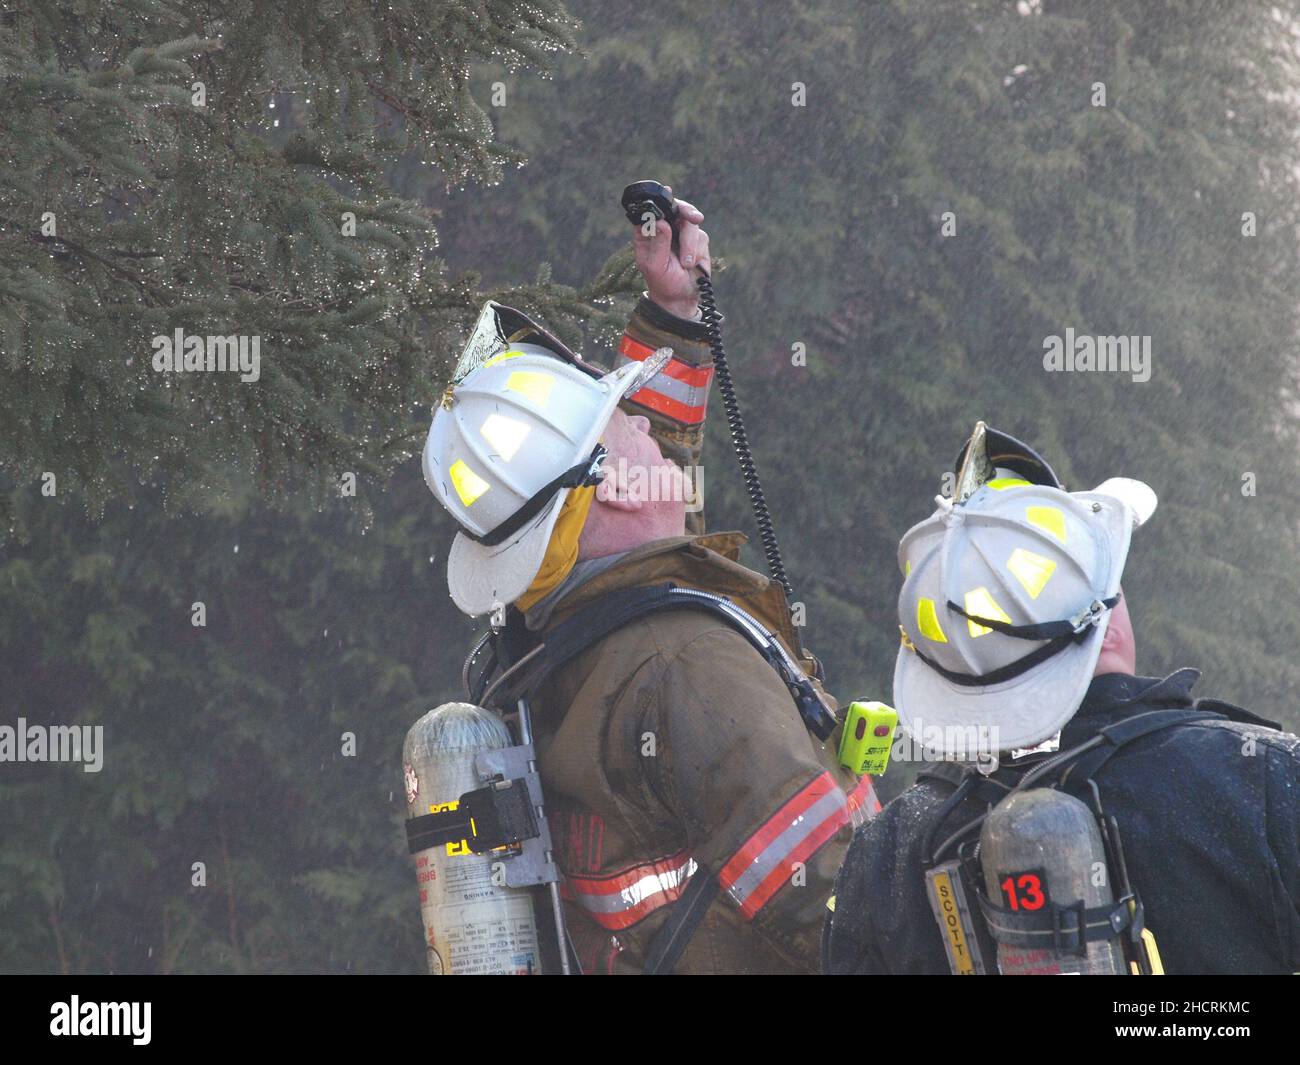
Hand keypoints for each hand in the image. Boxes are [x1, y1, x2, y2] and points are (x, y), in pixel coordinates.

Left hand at [632, 186, 709, 319]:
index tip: (668, 193)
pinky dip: (698, 252)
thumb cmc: (662, 282)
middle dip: (687, 212)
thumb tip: (661, 222)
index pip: (651, 209)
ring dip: (690, 245)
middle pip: (676, 207)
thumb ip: (659, 243)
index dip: (659, 199)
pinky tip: (692, 265)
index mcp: (647, 232)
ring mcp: (681, 233)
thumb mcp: (656, 265)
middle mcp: (664, 228)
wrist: (681, 297)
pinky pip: (701, 237)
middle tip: (695, 219)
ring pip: (691, 224)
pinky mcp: (697, 240)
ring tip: (686, 264)